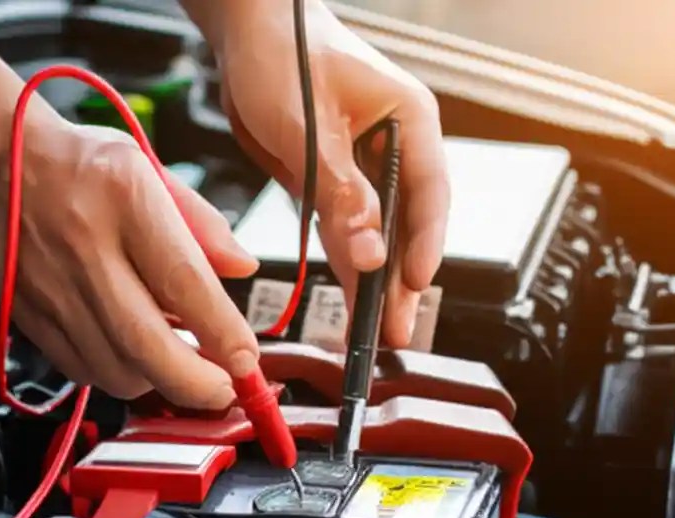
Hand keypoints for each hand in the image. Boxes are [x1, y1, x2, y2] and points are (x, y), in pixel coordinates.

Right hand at [0, 114, 262, 408]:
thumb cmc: (79, 163)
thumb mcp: (151, 168)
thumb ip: (201, 221)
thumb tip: (243, 267)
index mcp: (127, 200)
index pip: (184, 281)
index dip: (221, 332)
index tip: (246, 359)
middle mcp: (87, 247)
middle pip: (146, 341)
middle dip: (194, 382)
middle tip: (221, 389)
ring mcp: (52, 287)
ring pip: (112, 367)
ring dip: (155, 381)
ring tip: (178, 368)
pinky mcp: (28, 314)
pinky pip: (79, 369)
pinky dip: (115, 375)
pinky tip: (132, 359)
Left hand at [191, 0, 449, 346]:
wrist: (246, 31)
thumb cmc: (284, 50)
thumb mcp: (306, 123)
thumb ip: (337, 187)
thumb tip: (368, 248)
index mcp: (407, 121)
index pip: (428, 192)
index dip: (425, 243)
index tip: (416, 284)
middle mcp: (390, 147)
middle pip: (406, 223)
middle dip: (400, 279)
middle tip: (394, 329)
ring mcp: (360, 166)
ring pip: (375, 233)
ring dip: (373, 279)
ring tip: (374, 328)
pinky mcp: (330, 179)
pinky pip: (344, 227)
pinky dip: (346, 260)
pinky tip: (351, 296)